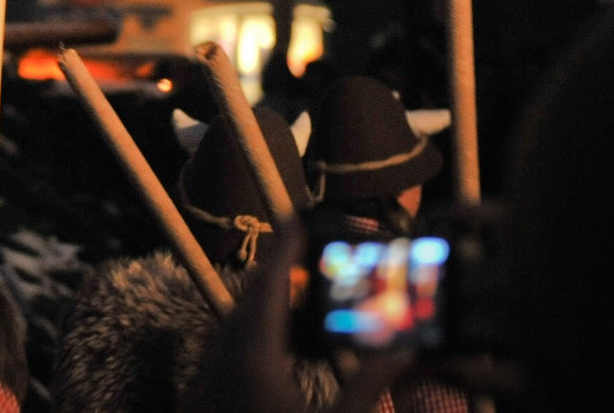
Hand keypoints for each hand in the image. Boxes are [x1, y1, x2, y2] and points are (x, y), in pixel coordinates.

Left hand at [181, 222, 414, 412]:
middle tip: (309, 251)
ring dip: (268, 307)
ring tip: (302, 295)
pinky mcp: (207, 400)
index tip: (300, 218)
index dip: (285, 247)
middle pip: (250, 300)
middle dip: (279, 272)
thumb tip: (405, 350)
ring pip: (237, 327)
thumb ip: (369, 384)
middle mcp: (224, 359)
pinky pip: (231, 352)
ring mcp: (210, 381)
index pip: (268, 283)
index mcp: (254, 355)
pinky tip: (281, 350)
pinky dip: (258, 337)